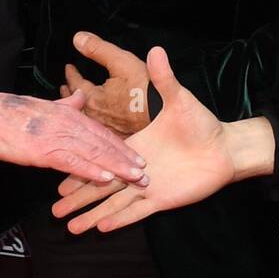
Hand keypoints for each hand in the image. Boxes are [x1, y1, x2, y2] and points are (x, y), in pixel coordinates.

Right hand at [0, 90, 148, 185]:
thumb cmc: (12, 112)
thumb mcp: (44, 103)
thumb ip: (65, 103)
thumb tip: (79, 96)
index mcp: (68, 114)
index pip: (101, 131)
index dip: (121, 145)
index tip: (138, 156)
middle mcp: (68, 124)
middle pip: (104, 142)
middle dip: (126, 158)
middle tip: (146, 172)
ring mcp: (58, 137)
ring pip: (94, 152)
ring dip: (116, 166)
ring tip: (135, 177)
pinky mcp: (44, 151)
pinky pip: (73, 161)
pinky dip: (91, 170)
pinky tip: (105, 178)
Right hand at [52, 46, 236, 232]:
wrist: (225, 147)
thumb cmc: (201, 123)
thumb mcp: (179, 99)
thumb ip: (163, 78)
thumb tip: (155, 50)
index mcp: (135, 145)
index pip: (101, 156)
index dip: (80, 164)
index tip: (59, 172)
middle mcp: (137, 168)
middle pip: (101, 185)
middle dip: (78, 196)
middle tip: (54, 208)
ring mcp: (148, 186)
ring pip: (114, 203)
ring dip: (92, 214)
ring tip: (70, 227)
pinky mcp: (162, 199)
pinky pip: (137, 212)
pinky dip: (119, 219)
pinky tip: (100, 227)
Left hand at [58, 31, 150, 135]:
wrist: (167, 117)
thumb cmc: (148, 92)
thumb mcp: (122, 62)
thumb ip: (98, 49)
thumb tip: (79, 39)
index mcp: (94, 100)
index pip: (76, 84)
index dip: (71, 74)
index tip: (69, 68)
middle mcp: (98, 118)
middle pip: (78, 104)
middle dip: (71, 93)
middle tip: (66, 87)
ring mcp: (110, 130)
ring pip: (88, 117)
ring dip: (82, 107)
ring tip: (80, 102)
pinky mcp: (121, 137)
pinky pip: (102, 128)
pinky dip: (97, 119)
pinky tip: (102, 118)